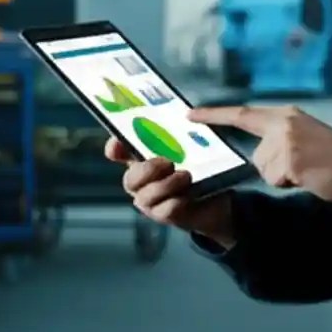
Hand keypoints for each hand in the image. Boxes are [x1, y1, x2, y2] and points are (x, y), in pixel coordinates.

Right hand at [104, 137, 236, 248]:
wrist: (216, 198)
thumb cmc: (198, 167)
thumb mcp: (191, 147)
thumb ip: (183, 134)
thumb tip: (188, 115)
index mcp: (141, 158)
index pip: (118, 151)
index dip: (115, 148)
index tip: (117, 143)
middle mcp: (140, 182)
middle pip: (130, 178)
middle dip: (147, 170)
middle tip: (168, 163)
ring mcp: (150, 202)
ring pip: (146, 197)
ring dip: (166, 185)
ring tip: (187, 176)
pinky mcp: (165, 216)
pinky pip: (164, 211)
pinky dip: (176, 202)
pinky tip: (188, 195)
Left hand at [188, 105, 331, 204]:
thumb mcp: (306, 139)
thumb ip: (282, 140)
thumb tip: (263, 159)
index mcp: (287, 115)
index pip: (243, 113)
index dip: (215, 115)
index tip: (190, 114)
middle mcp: (283, 122)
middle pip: (258, 154)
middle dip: (275, 168)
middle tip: (304, 168)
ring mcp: (285, 139)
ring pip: (265, 169)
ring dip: (284, 177)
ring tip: (311, 170)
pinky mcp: (289, 158)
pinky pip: (275, 179)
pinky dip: (291, 183)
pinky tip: (310, 176)